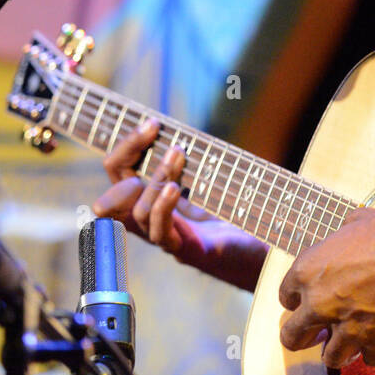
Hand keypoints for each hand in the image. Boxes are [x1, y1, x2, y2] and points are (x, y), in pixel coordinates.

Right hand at [93, 120, 267, 290]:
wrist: (260, 249)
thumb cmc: (235, 210)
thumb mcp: (208, 177)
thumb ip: (186, 158)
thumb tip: (176, 125)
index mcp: (150, 198)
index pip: (118, 171)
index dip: (127, 145)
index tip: (152, 123)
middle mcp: (149, 221)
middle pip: (113, 190)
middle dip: (127, 154)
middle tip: (153, 129)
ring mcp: (165, 238)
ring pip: (138, 212)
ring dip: (156, 177)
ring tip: (176, 154)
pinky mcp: (186, 251)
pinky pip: (160, 233)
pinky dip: (163, 208)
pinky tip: (174, 189)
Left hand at [277, 205, 374, 368]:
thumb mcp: (359, 220)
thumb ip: (344, 233)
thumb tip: (349, 229)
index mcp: (308, 270)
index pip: (286, 296)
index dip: (298, 300)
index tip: (307, 302)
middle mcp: (320, 303)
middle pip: (292, 336)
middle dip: (303, 337)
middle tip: (315, 335)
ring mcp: (348, 327)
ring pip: (330, 357)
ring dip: (341, 350)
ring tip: (351, 344)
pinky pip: (370, 358)